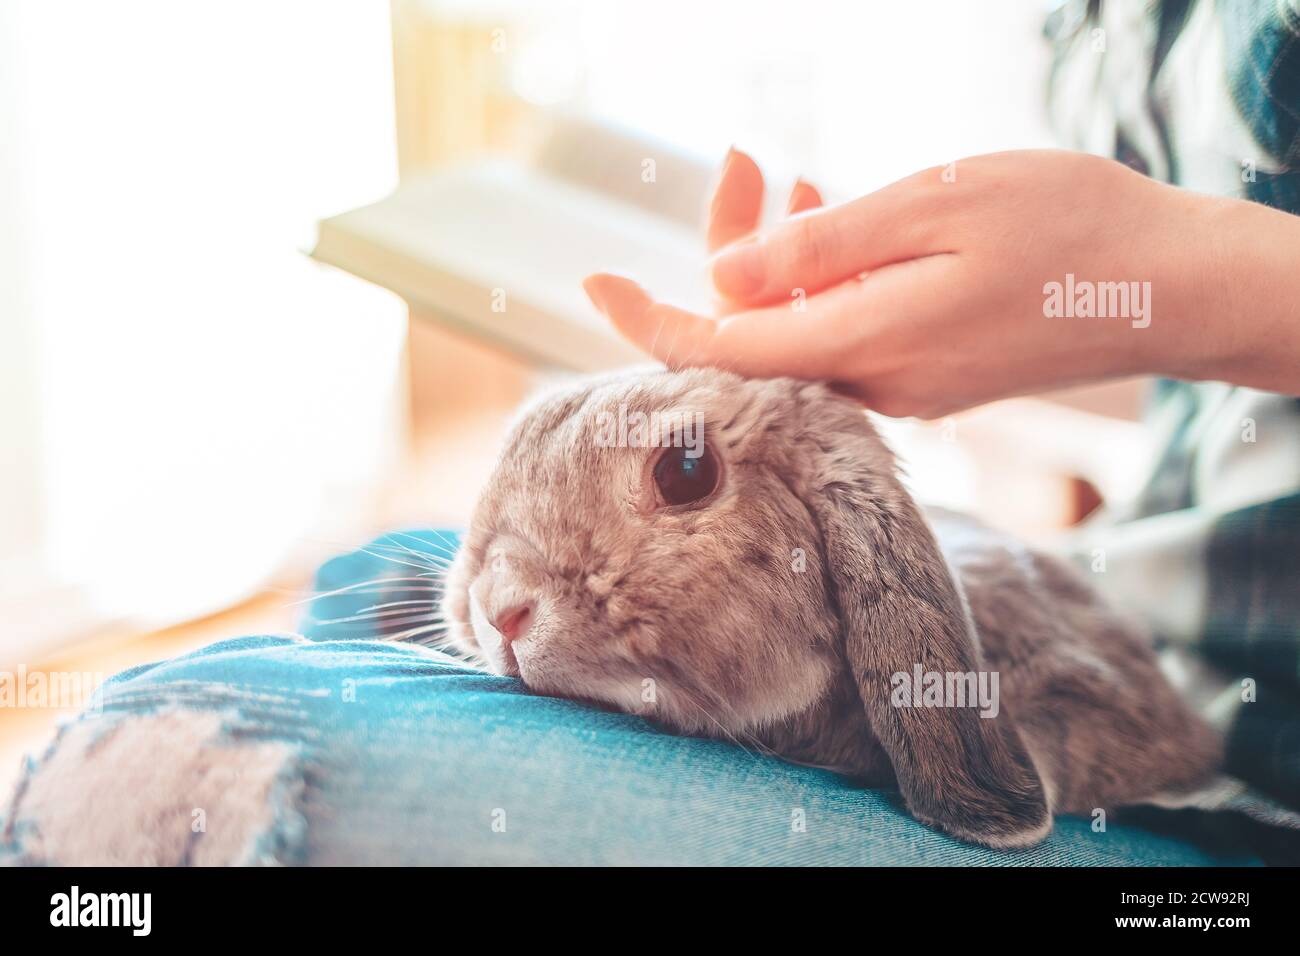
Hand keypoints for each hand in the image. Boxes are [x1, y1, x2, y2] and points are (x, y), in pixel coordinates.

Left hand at [584, 149, 1262, 417]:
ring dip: (777, 254)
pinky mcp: (923, 375)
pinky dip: (821, 276)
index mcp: (862, 343)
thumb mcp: (933, 208)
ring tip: (785, 177)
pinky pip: (841, 331)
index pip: (718, 352)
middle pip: (754, 330)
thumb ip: (819, 249)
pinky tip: (833, 217)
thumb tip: (723, 273)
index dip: (648, 320)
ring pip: (797, 326)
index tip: (593, 284)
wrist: (1167, 287)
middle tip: (742, 160)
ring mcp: (899, 385)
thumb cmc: (1064, 231)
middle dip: (728, 246)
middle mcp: (869, 382)